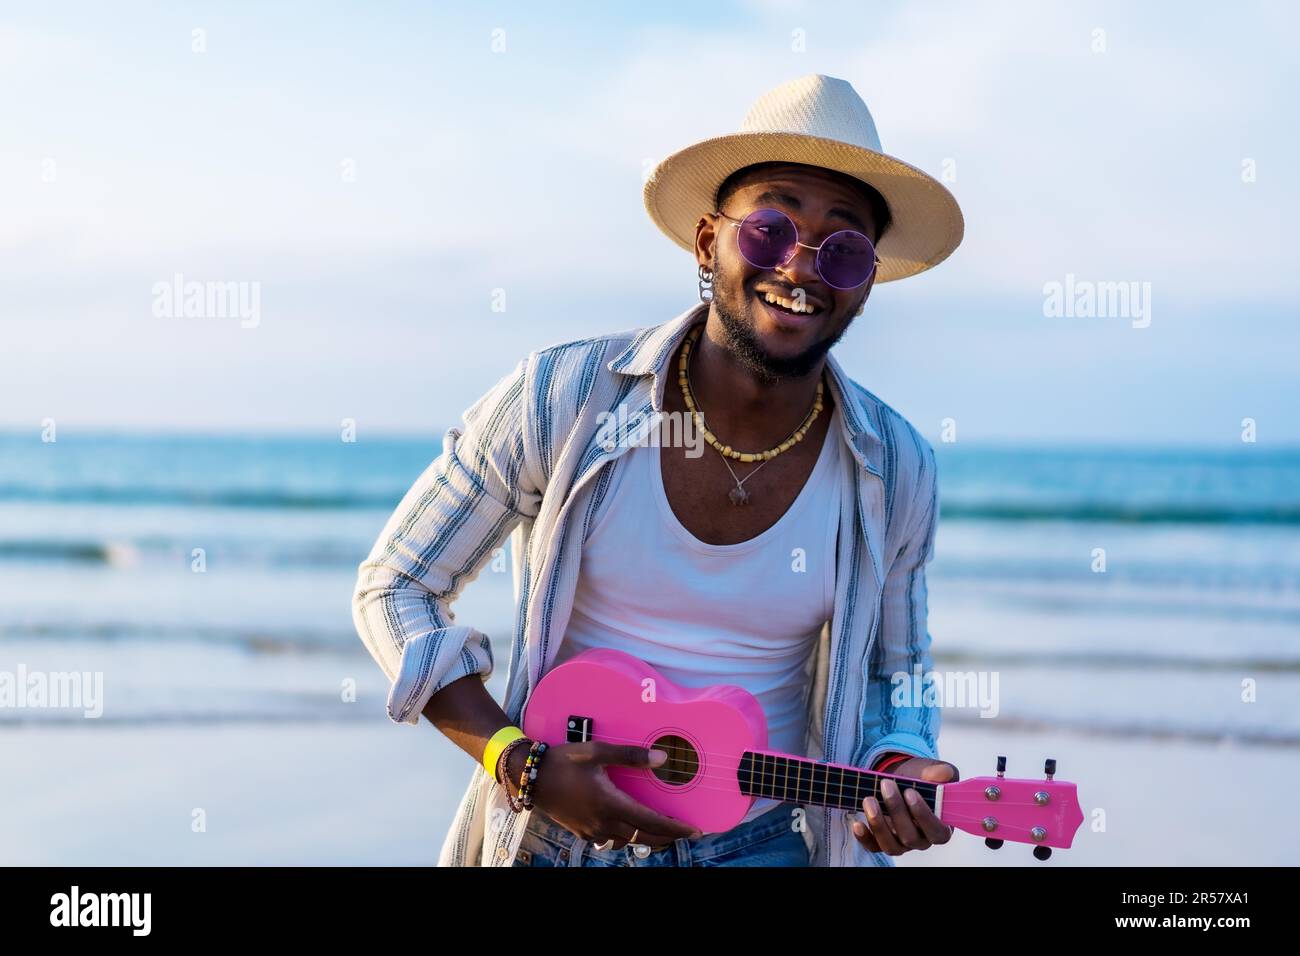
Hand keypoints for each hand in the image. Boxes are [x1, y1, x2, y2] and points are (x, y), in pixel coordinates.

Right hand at [510, 740, 702, 849]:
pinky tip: (629, 829)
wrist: (530, 777)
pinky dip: (627, 838)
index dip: (675, 828)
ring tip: (660, 830)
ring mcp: (592, 830)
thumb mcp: (598, 752)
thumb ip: (631, 755)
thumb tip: (662, 759)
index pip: (652, 822)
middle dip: (667, 837)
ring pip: (628, 842)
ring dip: (647, 839)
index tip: (694, 830)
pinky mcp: (582, 832)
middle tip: (684, 833)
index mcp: (611, 803)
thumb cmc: (565, 760)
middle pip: (644, 837)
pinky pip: (611, 840)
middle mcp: (604, 822)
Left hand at [851, 757, 957, 855]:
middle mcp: (921, 839)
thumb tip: (944, 774)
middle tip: (887, 785)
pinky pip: (874, 847)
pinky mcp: (882, 842)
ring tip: (869, 800)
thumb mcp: (929, 770)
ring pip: (892, 847)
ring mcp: (901, 843)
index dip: (924, 815)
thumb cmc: (918, 778)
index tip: (910, 792)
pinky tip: (857, 823)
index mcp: (940, 826)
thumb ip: (939, 772)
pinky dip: (864, 837)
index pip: (937, 833)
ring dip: (879, 824)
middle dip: (897, 811)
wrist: (897, 779)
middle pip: (911, 838)